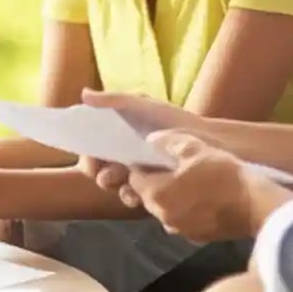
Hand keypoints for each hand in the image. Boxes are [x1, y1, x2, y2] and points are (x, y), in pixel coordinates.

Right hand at [77, 90, 206, 208]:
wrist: (208, 141)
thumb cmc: (174, 120)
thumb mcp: (143, 105)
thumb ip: (114, 101)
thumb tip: (84, 94)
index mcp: (119, 136)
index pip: (93, 148)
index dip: (87, 154)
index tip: (89, 157)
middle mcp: (125, 156)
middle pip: (100, 169)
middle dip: (98, 173)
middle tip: (106, 174)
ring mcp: (139, 174)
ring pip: (116, 185)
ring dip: (114, 186)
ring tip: (122, 183)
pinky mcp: (153, 189)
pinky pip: (135, 197)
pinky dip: (131, 196)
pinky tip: (135, 194)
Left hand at [124, 130, 256, 242]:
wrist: (256, 205)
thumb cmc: (222, 174)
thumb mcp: (195, 148)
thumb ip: (168, 142)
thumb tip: (151, 140)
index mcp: (156, 195)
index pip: (134, 179)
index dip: (142, 166)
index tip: (156, 158)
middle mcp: (163, 217)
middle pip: (148, 196)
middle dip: (156, 182)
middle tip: (174, 168)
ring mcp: (181, 231)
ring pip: (166, 210)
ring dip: (171, 198)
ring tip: (190, 182)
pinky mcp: (197, 238)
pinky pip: (183, 220)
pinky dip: (187, 210)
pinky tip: (203, 199)